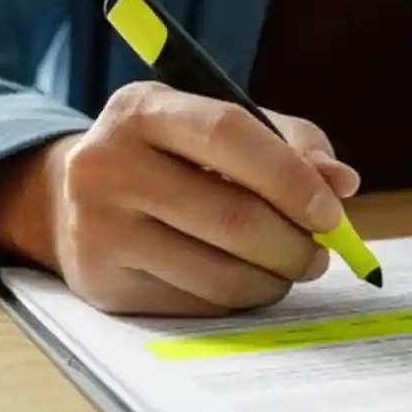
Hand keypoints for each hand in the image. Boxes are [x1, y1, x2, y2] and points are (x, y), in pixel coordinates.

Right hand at [0, 82, 359, 315]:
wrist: (69, 201)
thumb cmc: (167, 157)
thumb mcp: (214, 126)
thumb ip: (287, 142)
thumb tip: (343, 183)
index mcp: (141, 109)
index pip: (228, 135)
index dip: (291, 177)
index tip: (332, 210)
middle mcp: (108, 165)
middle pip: (232, 217)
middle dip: (295, 242)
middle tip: (321, 251)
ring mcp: (100, 230)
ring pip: (221, 272)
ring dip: (276, 277)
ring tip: (291, 266)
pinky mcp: (105, 285)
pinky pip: (200, 303)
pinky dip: (242, 297)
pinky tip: (248, 280)